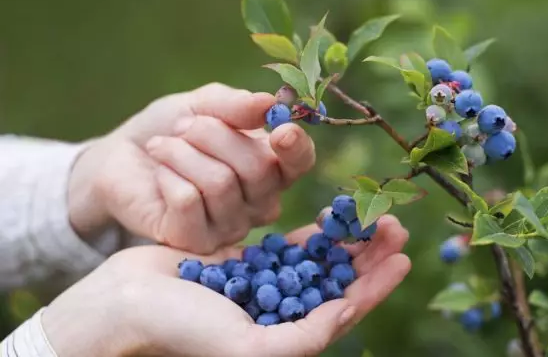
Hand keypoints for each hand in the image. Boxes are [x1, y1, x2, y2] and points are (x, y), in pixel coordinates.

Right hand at [42, 216, 410, 356]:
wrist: (129, 302)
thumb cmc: (183, 331)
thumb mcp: (249, 346)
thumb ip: (303, 337)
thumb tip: (347, 314)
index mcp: (286, 338)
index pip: (344, 311)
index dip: (376, 286)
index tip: (404, 259)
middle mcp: (281, 314)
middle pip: (338, 282)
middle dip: (369, 256)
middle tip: (396, 227)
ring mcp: (266, 285)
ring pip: (319, 261)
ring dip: (347, 240)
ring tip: (373, 216)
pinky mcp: (248, 262)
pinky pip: (289, 245)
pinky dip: (312, 232)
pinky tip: (333, 217)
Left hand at [68, 82, 315, 252]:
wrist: (120, 159)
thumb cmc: (170, 131)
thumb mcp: (201, 105)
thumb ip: (235, 105)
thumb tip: (270, 103)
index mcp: (271, 167)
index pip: (300, 163)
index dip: (296, 147)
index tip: (280, 129)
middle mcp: (259, 203)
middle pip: (257, 168)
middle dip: (213, 135)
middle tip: (183, 127)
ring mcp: (230, 227)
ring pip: (221, 183)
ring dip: (183, 153)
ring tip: (163, 146)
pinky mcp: (196, 242)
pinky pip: (189, 201)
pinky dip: (167, 174)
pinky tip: (159, 174)